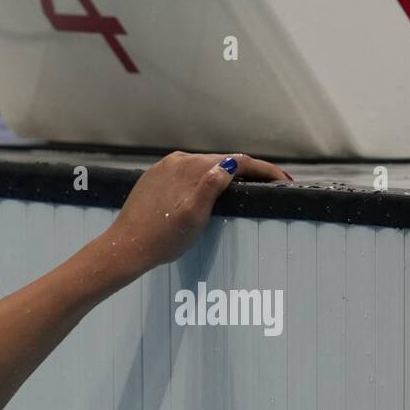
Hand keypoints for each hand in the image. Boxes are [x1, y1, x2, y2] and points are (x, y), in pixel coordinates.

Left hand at [102, 152, 291, 275]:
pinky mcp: (154, 177)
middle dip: (247, 171)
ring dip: (224, 174)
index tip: (284, 180)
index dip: (264, 170)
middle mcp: (178, 161)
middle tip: (268, 184)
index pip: (238, 162)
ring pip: (203, 166)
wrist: (125, 248)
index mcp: (192, 167)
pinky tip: (208, 189)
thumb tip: (232, 164)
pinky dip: (202, 179)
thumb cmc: (161, 239)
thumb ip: (213, 186)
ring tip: (243, 187)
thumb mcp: (194, 217)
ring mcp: (164, 168)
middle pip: (221, 161)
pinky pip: (185, 173)